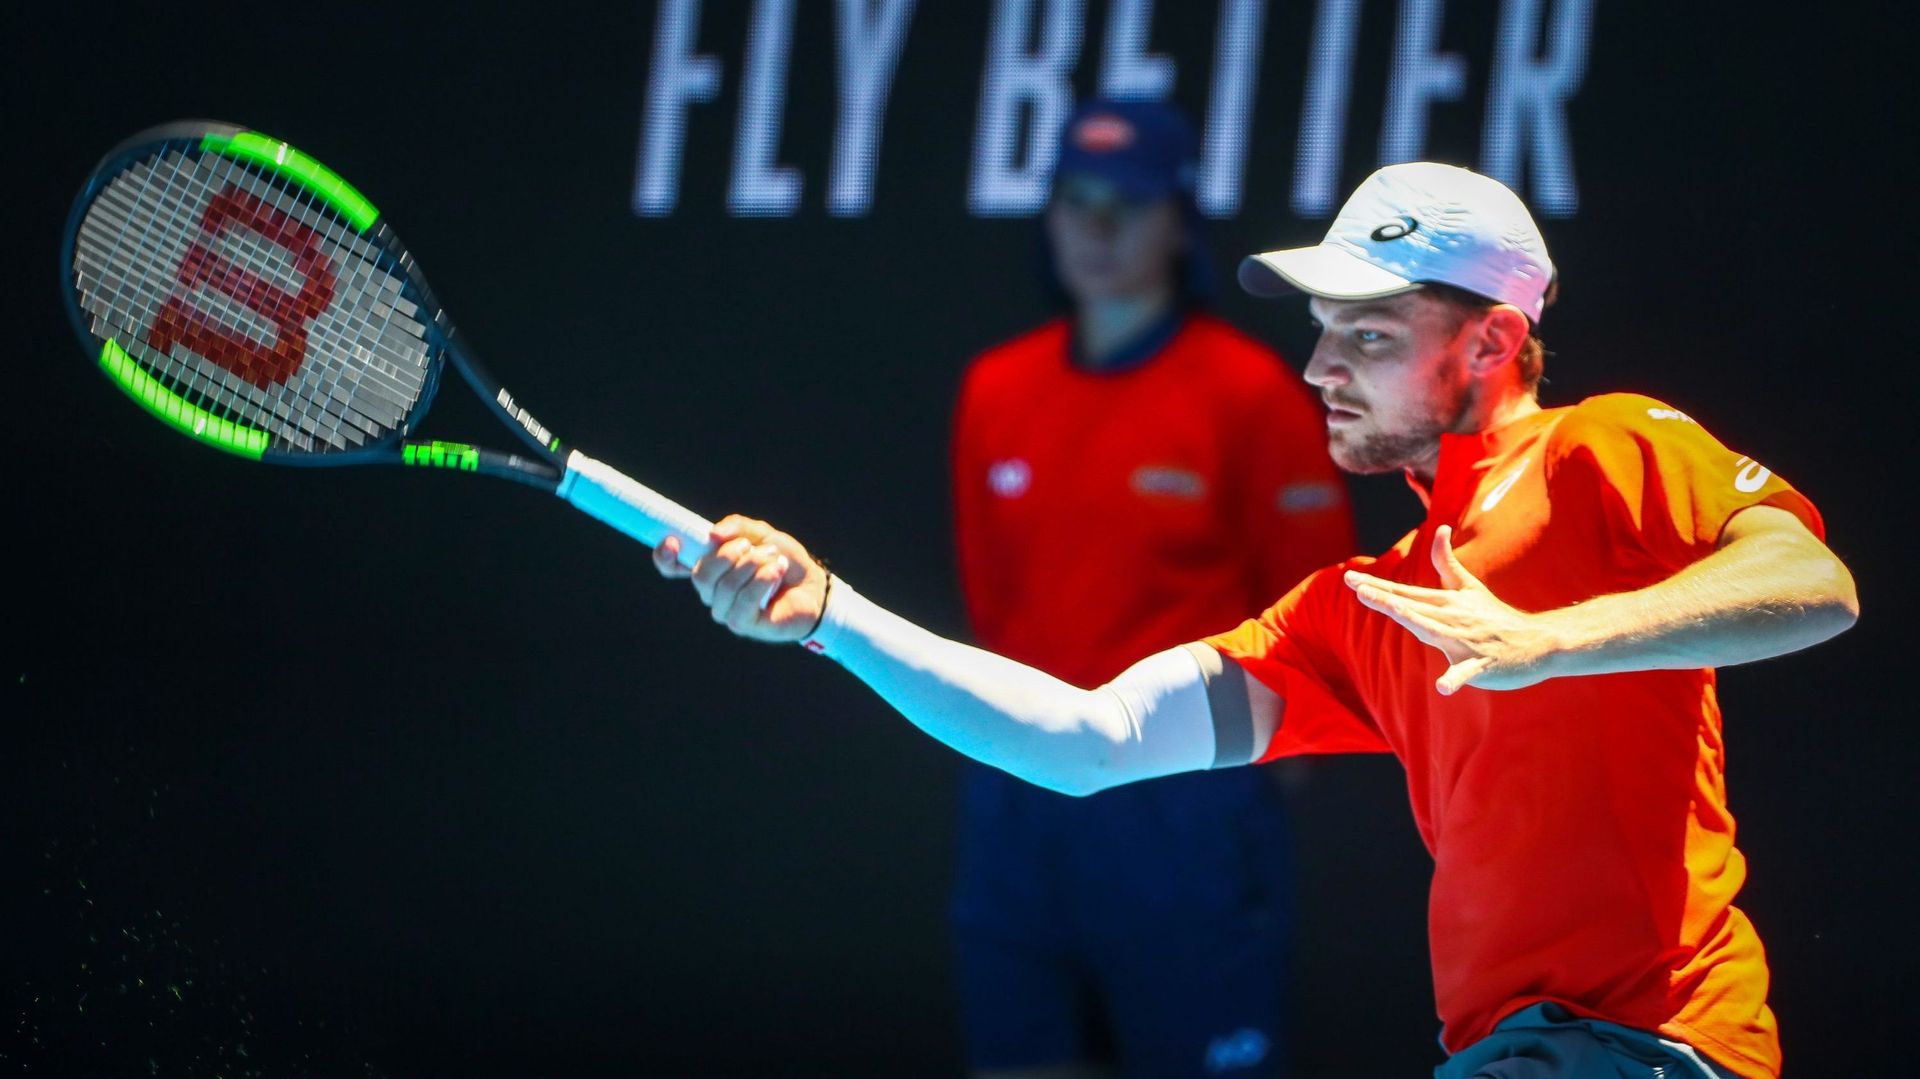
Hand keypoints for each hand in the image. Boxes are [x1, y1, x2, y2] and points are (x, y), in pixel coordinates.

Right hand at [652, 515, 827, 642]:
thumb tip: (713, 535)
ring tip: (774, 558)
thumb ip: (738, 528)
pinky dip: (763, 580)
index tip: (673, 541)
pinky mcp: (743, 624)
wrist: (813, 584)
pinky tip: (778, 571)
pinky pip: (744, 601)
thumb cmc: (784, 559)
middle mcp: (712, 591)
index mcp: (709, 568)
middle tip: (752, 546)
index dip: (664, 556)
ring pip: (724, 587)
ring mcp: (725, 610)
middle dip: (728, 555)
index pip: (672, 566)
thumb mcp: (762, 534)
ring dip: (752, 565)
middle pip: (700, 576)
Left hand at [1343, 525, 1563, 694]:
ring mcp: (1466, 640)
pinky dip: (1455, 679)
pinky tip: (1444, 687)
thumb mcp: (1469, 587)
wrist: (1537, 641)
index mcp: (1445, 603)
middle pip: (1413, 607)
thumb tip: (1439, 529)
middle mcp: (1451, 618)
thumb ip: (1446, 562)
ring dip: (1411, 619)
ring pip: (1433, 630)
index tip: (1350, 579)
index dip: (1377, 586)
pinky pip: (1465, 673)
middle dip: (1386, 598)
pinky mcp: (1481, 664)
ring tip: (1389, 608)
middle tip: (1359, 588)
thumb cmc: (1495, 616)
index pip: (1404, 593)